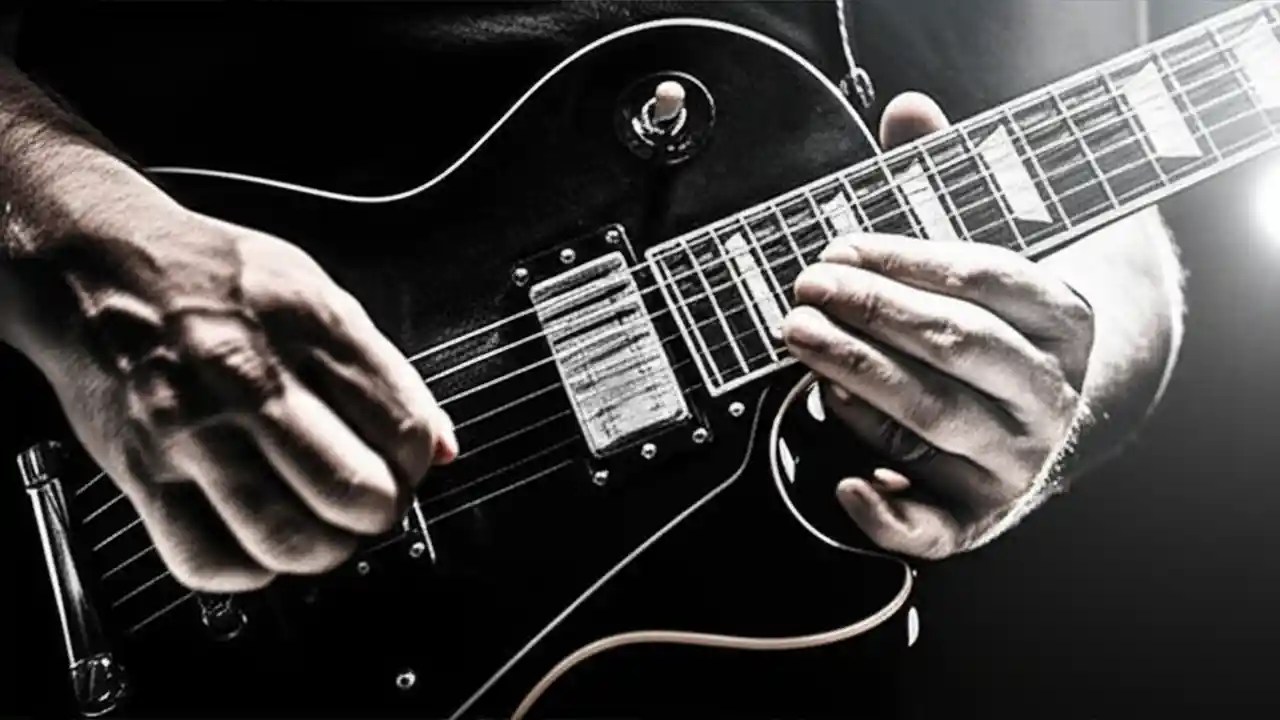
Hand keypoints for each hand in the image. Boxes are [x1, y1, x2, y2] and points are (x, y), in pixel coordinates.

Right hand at [3, 172, 455, 591]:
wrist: (95, 267)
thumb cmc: (212, 277)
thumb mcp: (317, 293)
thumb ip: (385, 371)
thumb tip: (443, 447)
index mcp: (308, 327)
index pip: (403, 428)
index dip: (418, 462)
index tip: (406, 465)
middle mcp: (249, 379)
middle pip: (353, 491)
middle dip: (380, 513)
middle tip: (370, 503)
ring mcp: (193, 430)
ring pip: (287, 537)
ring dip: (324, 550)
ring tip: (323, 528)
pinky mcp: (142, 472)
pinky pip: (207, 560)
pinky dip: (250, 570)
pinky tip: (261, 542)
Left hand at [780, 92, 1093, 558]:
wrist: (1037, 416)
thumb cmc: (987, 324)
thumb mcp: (973, 252)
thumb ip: (941, 182)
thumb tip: (906, 109)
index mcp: (1064, 321)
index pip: (983, 281)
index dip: (904, 260)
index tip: (839, 248)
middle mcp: (1050, 394)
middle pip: (955, 345)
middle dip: (870, 312)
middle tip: (803, 288)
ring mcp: (1017, 459)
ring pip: (931, 418)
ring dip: (856, 377)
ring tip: (798, 339)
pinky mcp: (979, 515)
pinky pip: (936, 527)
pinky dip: (889, 514)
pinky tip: (845, 482)